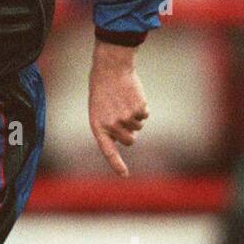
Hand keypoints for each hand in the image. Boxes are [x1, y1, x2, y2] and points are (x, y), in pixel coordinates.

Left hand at [88, 41, 148, 177]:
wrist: (111, 68)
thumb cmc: (103, 89)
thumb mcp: (98, 109)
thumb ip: (107, 127)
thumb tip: (123, 141)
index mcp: (98, 126)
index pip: (108, 151)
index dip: (116, 164)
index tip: (125, 176)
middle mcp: (112, 126)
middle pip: (130, 141)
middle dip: (129, 132)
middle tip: (121, 114)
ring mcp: (126, 118)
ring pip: (138, 128)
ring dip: (135, 117)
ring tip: (123, 101)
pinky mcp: (139, 110)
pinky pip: (145, 115)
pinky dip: (142, 107)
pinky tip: (132, 96)